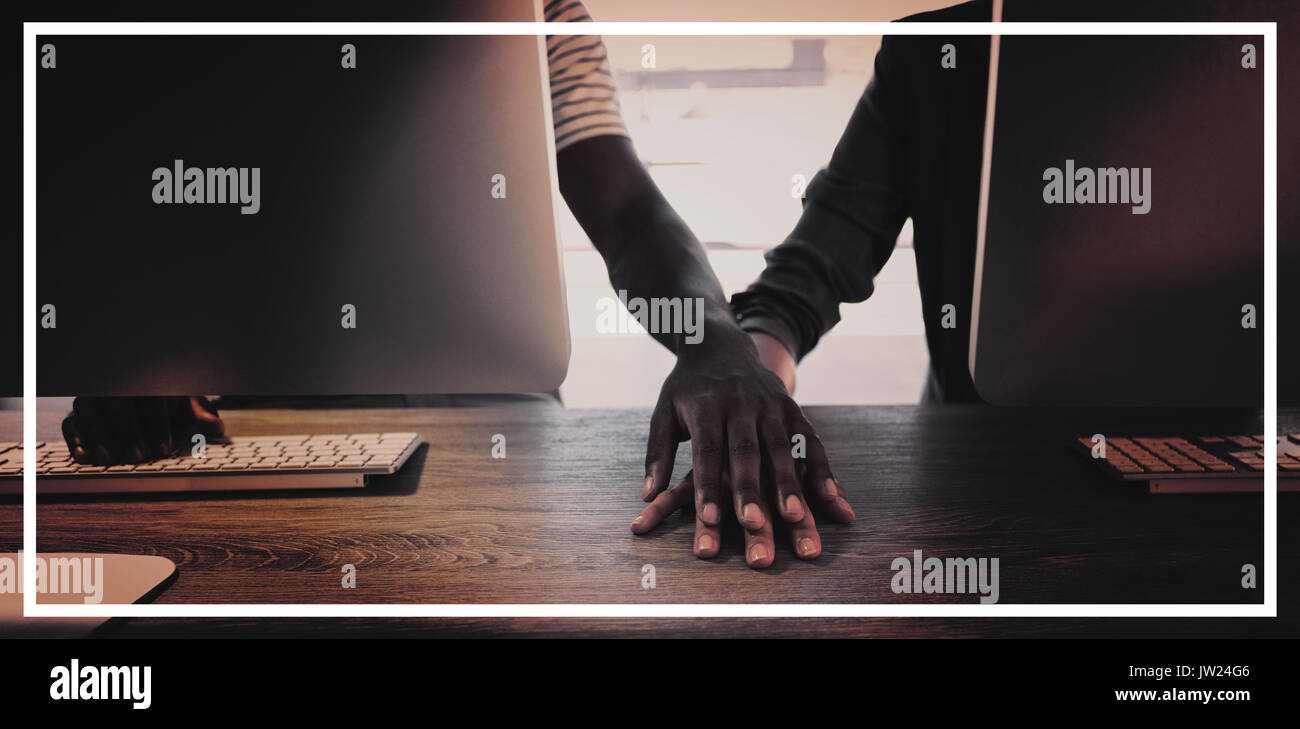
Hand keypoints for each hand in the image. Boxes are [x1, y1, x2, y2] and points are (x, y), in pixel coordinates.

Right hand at [61, 396, 227, 464]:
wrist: (151, 390)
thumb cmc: (169, 400)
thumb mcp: (185, 404)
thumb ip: (200, 413)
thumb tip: (216, 427)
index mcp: (146, 380)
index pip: (150, 397)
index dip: (157, 424)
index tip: (163, 447)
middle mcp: (118, 385)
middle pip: (117, 403)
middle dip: (128, 431)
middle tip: (139, 456)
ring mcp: (96, 396)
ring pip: (88, 408)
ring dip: (98, 434)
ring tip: (110, 457)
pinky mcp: (80, 412)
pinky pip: (71, 421)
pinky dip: (75, 438)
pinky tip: (85, 456)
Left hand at [637, 327, 853, 566]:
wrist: (720, 345)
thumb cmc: (687, 390)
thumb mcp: (664, 413)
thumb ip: (657, 454)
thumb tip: (647, 495)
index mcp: (705, 408)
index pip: (706, 452)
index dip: (707, 486)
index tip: (707, 520)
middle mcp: (740, 405)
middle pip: (745, 452)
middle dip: (750, 490)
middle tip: (753, 526)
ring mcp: (770, 404)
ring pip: (781, 448)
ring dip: (788, 484)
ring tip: (794, 518)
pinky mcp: (791, 407)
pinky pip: (809, 439)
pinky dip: (821, 468)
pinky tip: (830, 496)